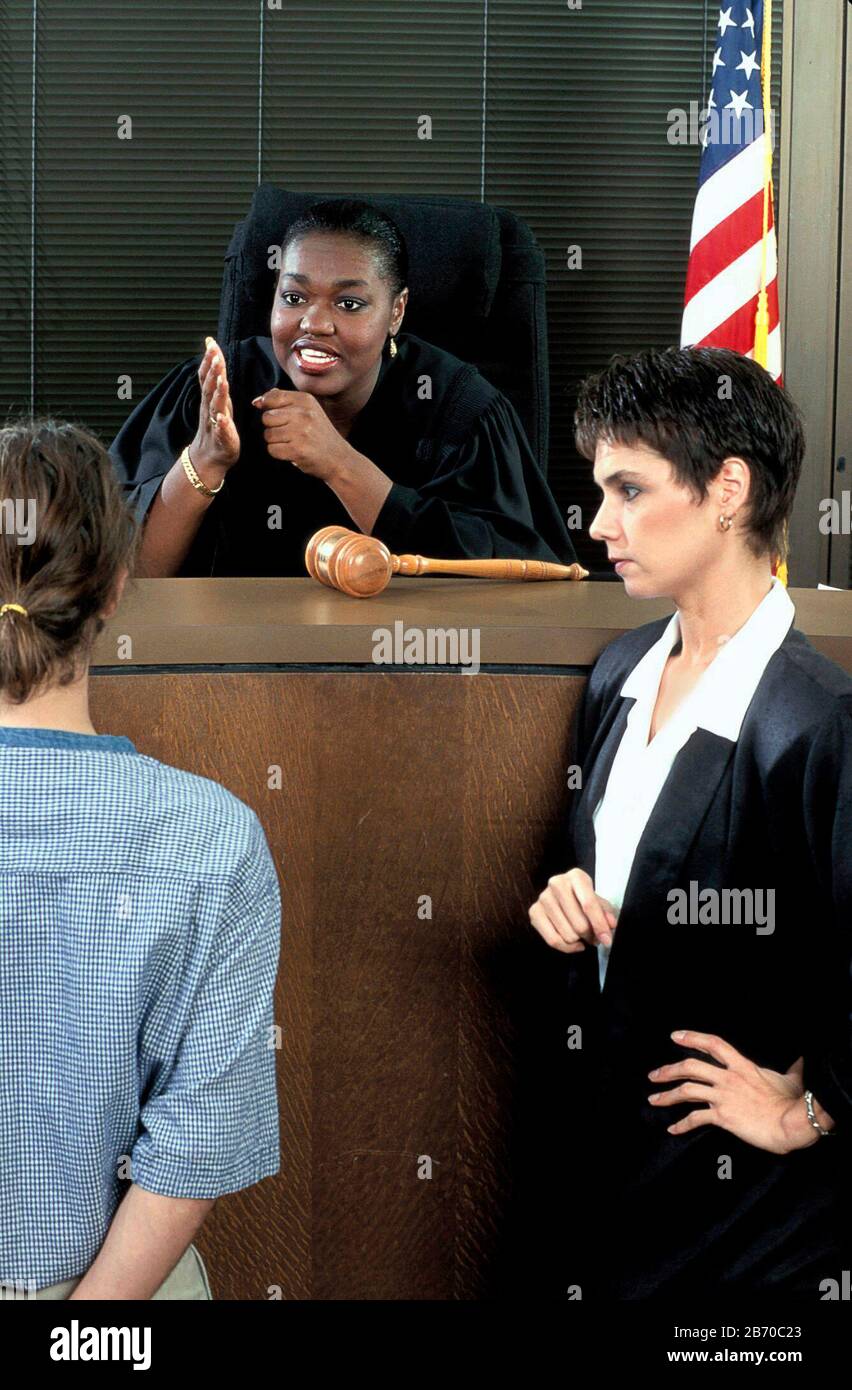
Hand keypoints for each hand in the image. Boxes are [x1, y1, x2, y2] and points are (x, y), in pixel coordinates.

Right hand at [189, 336, 239, 475]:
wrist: (210, 457)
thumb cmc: (216, 426)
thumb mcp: (217, 400)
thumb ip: (215, 379)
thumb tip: (214, 355)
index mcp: (210, 399)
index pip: (207, 375)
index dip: (208, 359)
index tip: (211, 342)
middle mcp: (210, 408)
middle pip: (209, 386)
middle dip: (213, 370)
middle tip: (216, 354)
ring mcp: (214, 423)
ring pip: (214, 406)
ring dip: (218, 393)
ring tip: (222, 380)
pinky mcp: (222, 438)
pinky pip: (220, 431)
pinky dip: (221, 425)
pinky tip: (222, 419)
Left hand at [252, 389, 350, 480]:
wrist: (339, 458)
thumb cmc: (318, 434)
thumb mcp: (307, 411)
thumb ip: (282, 402)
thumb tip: (256, 402)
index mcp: (305, 400)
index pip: (272, 398)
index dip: (268, 409)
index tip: (280, 419)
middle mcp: (303, 413)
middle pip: (266, 418)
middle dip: (273, 428)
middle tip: (290, 434)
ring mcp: (301, 432)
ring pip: (268, 435)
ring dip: (276, 442)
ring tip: (293, 443)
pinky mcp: (297, 450)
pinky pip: (272, 450)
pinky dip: (279, 454)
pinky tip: (293, 453)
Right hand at [528, 868, 617, 953]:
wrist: (565, 897)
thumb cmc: (585, 900)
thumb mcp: (600, 903)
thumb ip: (607, 913)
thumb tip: (610, 924)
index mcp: (576, 876)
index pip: (589, 904)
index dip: (600, 925)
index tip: (607, 940)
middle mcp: (557, 883)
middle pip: (579, 924)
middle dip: (590, 935)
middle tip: (593, 936)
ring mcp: (543, 897)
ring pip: (567, 935)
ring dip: (579, 941)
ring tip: (583, 936)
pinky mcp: (534, 911)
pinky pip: (553, 940)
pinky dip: (567, 947)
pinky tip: (574, 944)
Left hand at [648, 1032, 826, 1153]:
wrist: (791, 1123)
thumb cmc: (791, 1102)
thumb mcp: (790, 1079)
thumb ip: (792, 1069)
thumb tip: (801, 1061)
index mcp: (742, 1065)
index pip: (712, 1044)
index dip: (692, 1037)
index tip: (675, 1036)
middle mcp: (728, 1078)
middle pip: (690, 1067)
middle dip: (668, 1070)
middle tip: (654, 1075)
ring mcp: (723, 1097)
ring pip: (686, 1091)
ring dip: (667, 1095)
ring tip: (654, 1099)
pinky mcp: (723, 1117)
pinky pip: (696, 1119)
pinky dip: (682, 1125)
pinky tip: (673, 1129)